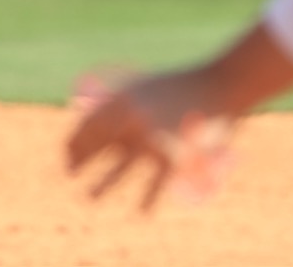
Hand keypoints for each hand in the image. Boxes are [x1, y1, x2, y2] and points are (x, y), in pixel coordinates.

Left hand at [65, 70, 235, 209]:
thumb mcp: (150, 85)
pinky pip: (157, 182)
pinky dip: (148, 198)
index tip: (67, 154)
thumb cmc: (186, 83)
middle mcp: (135, 117)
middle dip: (80, 161)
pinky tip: (142, 211)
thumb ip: (126, 97)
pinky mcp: (175, 153)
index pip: (90, 123)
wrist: (225, 81)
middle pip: (100, 145)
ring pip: (122, 168)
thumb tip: (97, 107)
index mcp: (127, 96)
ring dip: (103, 184)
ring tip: (89, 197)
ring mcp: (154, 137)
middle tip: (70, 174)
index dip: (74, 141)